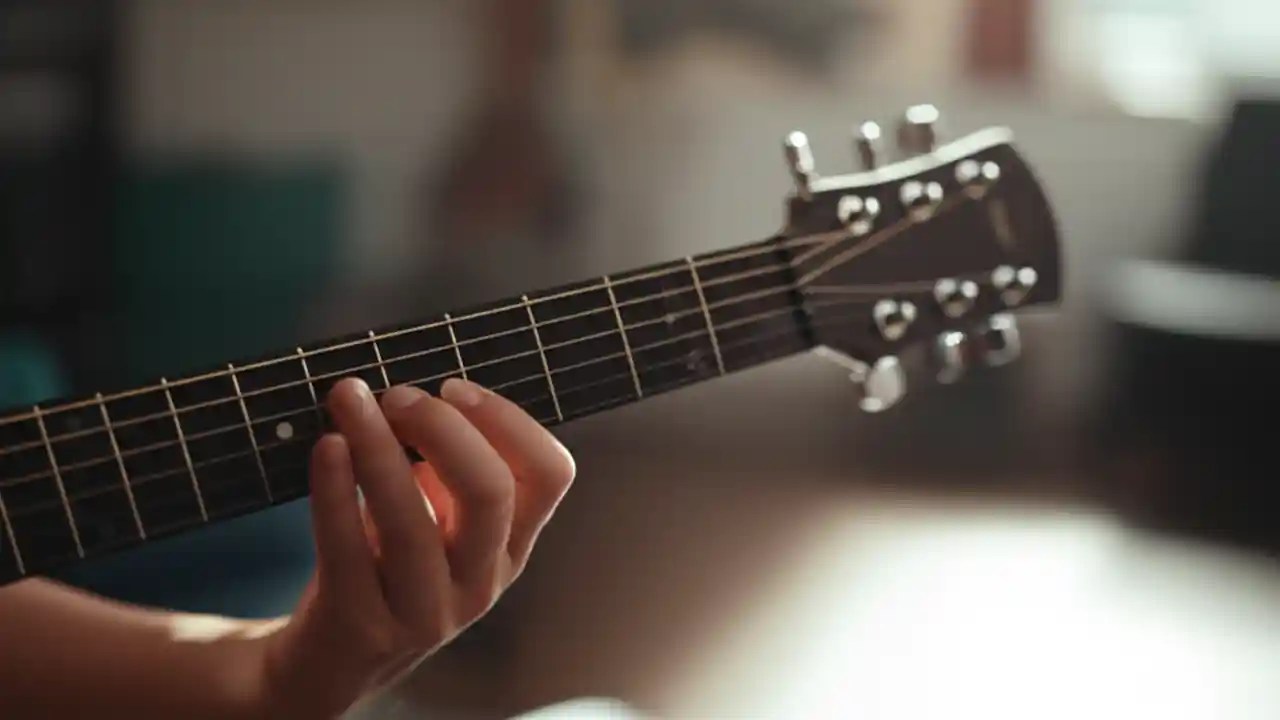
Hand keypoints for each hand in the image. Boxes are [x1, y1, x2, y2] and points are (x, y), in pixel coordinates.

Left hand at [252, 377, 574, 717]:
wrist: (331, 657)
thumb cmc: (386, 561)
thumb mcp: (438, 517)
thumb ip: (446, 464)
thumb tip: (418, 394)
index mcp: (512, 545)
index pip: (550, 474)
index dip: (508, 419)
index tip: (453, 388)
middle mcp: (482, 581)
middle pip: (490, 493)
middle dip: (442, 428)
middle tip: (396, 395)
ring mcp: (426, 612)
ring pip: (412, 524)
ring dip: (378, 447)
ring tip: (349, 400)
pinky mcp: (363, 626)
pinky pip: (346, 550)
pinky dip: (334, 490)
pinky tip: (326, 446)